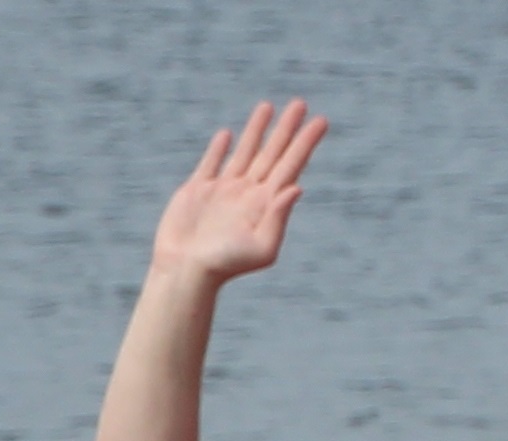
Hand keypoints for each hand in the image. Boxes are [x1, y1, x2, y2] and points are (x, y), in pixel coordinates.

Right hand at [150, 100, 326, 288]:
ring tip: (268, 106)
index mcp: (267, 203)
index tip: (321, 121)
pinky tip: (229, 134)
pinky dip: (220, 148)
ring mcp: (224, 191)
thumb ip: (279, 217)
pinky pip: (212, 163)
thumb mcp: (262, 247)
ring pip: (245, 152)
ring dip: (257, 130)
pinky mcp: (198, 191)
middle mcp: (249, 193)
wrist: (187, 271)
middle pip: (273, 153)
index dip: (306, 143)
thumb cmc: (226, 265)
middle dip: (287, 129)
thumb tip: (296, 187)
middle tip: (300, 103)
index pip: (292, 165)